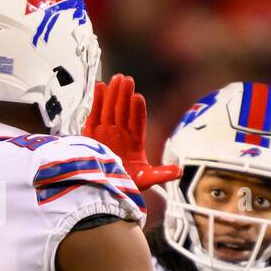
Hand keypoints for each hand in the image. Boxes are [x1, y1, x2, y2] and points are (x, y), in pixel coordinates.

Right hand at [84, 73, 180, 189]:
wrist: (106, 191)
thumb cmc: (126, 184)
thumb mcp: (147, 179)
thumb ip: (162, 173)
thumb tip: (179, 171)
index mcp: (135, 143)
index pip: (137, 123)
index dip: (137, 111)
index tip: (138, 99)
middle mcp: (120, 135)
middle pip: (123, 112)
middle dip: (124, 96)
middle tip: (126, 80)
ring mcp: (106, 133)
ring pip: (110, 110)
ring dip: (112, 95)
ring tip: (115, 80)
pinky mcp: (92, 134)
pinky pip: (95, 115)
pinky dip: (96, 102)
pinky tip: (100, 87)